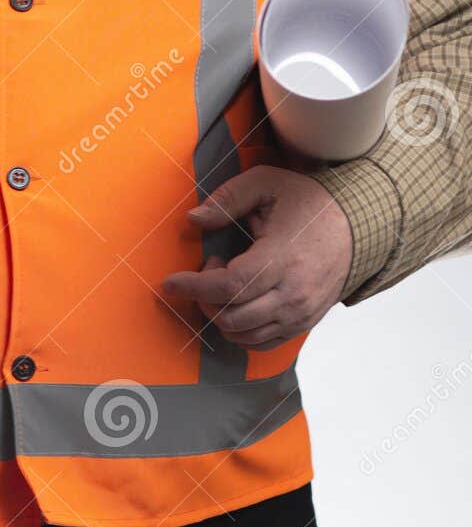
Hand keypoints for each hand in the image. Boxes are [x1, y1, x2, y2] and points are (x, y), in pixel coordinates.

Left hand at [158, 165, 352, 349]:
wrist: (357, 225)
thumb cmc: (309, 203)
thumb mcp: (267, 184)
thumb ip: (228, 199)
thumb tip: (194, 219)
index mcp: (281, 258)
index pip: (229, 286)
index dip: (194, 287)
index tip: (170, 282)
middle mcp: (292, 293)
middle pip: (232, 316)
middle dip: (205, 299)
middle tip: (210, 268)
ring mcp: (300, 313)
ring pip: (244, 335)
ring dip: (221, 315)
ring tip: (228, 282)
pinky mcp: (304, 323)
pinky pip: (262, 342)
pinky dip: (240, 331)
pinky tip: (238, 302)